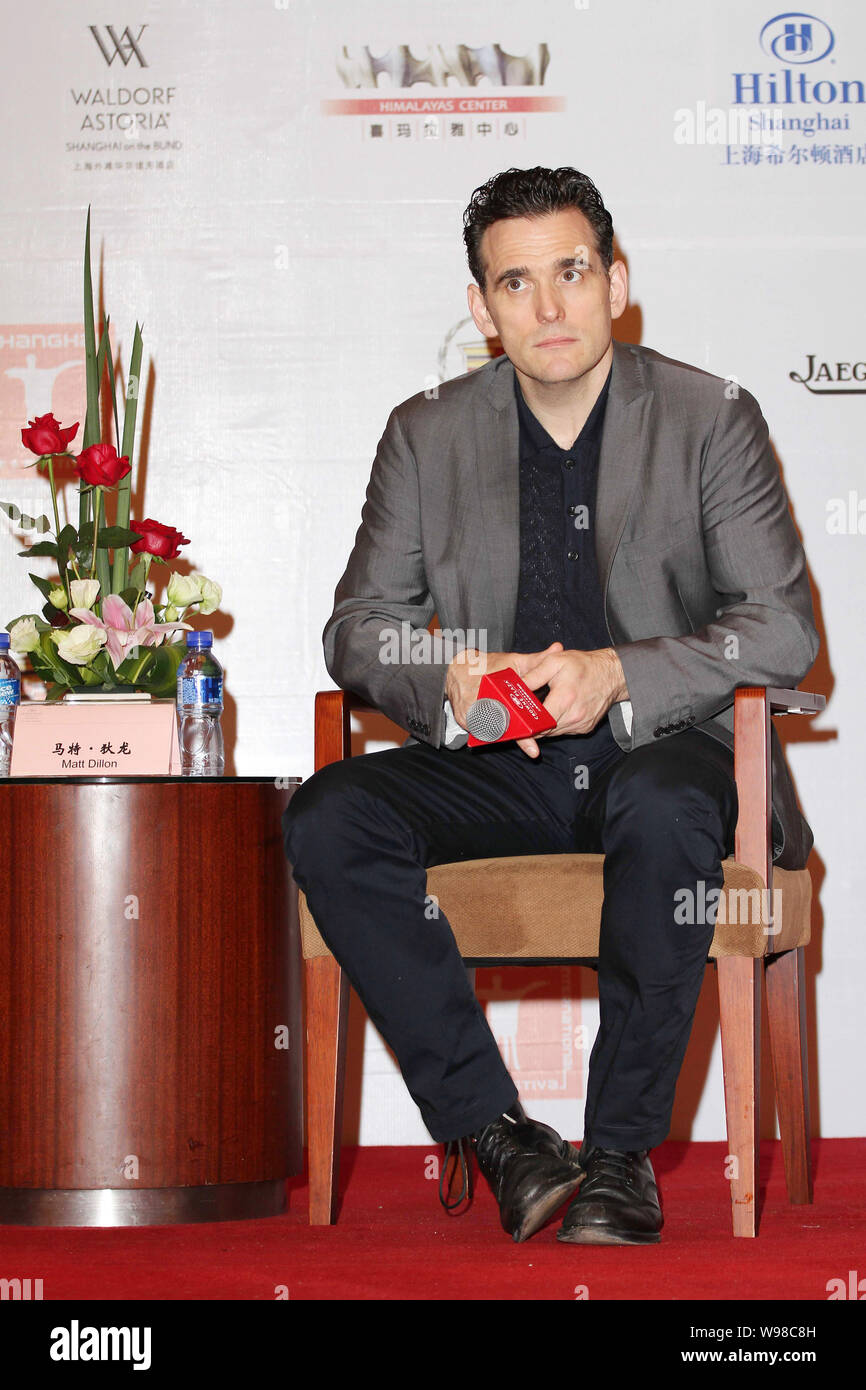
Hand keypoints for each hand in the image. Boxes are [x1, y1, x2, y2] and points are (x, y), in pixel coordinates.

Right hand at [445, 643, 564, 737]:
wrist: (457, 667)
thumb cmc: (488, 664)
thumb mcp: (513, 661)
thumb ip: (536, 659)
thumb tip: (558, 648)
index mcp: (490, 684)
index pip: (509, 712)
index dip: (522, 733)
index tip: (533, 749)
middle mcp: (475, 700)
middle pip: (499, 726)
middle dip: (516, 735)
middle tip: (531, 746)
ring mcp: (466, 712)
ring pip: (490, 731)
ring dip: (504, 734)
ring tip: (522, 740)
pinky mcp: (462, 719)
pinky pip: (480, 731)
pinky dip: (492, 733)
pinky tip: (503, 732)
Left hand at [514, 645, 628, 757]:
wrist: (612, 674)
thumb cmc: (584, 665)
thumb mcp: (555, 662)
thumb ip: (534, 675)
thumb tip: (517, 687)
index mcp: (564, 699)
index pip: (538, 723)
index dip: (524, 724)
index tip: (515, 720)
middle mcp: (574, 716)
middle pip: (543, 731)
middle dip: (531, 725)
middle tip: (522, 715)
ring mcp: (580, 724)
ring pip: (553, 733)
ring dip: (544, 725)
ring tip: (538, 711)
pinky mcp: (585, 728)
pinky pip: (564, 731)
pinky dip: (556, 724)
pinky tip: (555, 711)